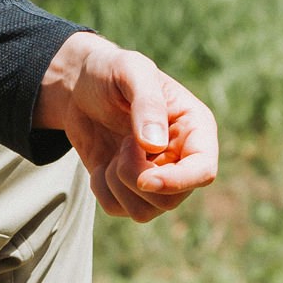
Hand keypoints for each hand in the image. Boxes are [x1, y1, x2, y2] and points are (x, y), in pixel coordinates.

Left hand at [37, 31, 218, 224]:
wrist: (79, 85)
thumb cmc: (111, 71)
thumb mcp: (130, 71)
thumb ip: (147, 102)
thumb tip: (155, 145)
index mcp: (195, 128)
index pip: (203, 171)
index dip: (176, 182)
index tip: (143, 179)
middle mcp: (181, 158)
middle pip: (172, 199)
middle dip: (136, 178)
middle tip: (122, 142)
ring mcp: (156, 176)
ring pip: (145, 212)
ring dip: (118, 185)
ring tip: (114, 151)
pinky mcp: (128, 188)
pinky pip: (118, 209)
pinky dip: (102, 189)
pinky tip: (102, 163)